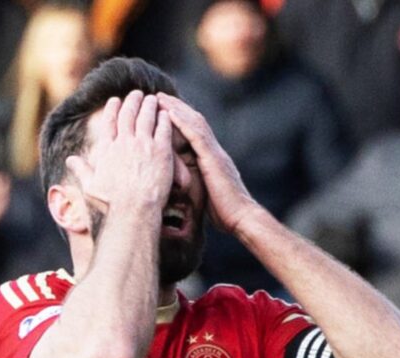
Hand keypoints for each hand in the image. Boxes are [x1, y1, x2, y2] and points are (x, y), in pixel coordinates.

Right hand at [64, 90, 173, 217]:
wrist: (133, 211)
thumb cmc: (111, 204)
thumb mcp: (91, 187)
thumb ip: (81, 170)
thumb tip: (69, 160)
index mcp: (107, 149)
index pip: (109, 122)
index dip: (113, 108)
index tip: (116, 100)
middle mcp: (124, 142)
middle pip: (128, 114)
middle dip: (132, 101)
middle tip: (136, 94)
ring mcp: (143, 144)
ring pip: (146, 116)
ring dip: (148, 105)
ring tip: (151, 99)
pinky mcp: (161, 150)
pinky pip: (163, 128)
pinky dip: (163, 118)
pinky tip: (165, 114)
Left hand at [156, 93, 255, 233]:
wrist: (241, 219)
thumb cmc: (224, 215)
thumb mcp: (204, 196)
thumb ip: (194, 186)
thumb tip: (176, 188)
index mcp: (211, 160)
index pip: (194, 133)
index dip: (179, 120)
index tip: (162, 110)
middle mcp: (214, 152)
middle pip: (193, 122)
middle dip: (175, 108)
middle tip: (157, 96)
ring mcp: (215, 153)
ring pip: (194, 123)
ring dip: (176, 109)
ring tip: (159, 98)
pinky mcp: (213, 159)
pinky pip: (196, 136)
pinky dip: (183, 122)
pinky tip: (169, 112)